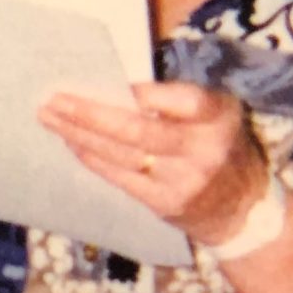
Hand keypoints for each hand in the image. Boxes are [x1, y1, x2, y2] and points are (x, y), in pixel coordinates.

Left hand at [39, 81, 271, 245]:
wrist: (242, 210)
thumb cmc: (219, 147)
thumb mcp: (215, 115)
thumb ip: (176, 101)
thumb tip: (114, 87)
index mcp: (219, 117)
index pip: (183, 99)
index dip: (144, 92)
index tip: (107, 83)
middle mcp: (203, 149)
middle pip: (137, 130)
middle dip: (89, 114)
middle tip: (53, 99)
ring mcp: (182, 180)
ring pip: (121, 155)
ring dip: (79, 135)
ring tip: (50, 117)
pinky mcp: (164, 203)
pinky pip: (119, 177)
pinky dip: (92, 158)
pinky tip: (71, 143)